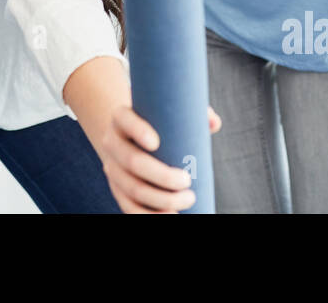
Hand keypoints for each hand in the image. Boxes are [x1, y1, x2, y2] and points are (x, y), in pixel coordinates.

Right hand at [97, 104, 220, 213]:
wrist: (128, 137)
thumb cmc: (157, 122)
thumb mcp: (168, 112)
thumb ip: (193, 113)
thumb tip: (215, 124)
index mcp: (122, 117)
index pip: (125, 120)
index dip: (138, 131)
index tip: (156, 143)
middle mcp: (112, 142)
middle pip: (132, 161)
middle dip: (161, 175)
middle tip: (187, 181)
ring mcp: (112, 168)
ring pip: (133, 188)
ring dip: (161, 199)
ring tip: (188, 199)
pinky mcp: (117, 189)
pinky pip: (129, 207)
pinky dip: (149, 215)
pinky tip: (171, 215)